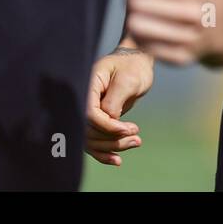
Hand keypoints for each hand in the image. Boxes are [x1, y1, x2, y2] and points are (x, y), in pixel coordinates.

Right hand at [85, 46, 154, 165]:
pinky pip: (95, 141)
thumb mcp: (127, 80)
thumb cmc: (133, 67)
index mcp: (88, 85)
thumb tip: (108, 120)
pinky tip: (118, 160)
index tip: (128, 129)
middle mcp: (85, 100)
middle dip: (112, 139)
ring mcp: (91, 111)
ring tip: (137, 142)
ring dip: (113, 146)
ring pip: (92, 139)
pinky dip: (105, 152)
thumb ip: (114, 100)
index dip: (107, 126)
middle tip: (137, 138)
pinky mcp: (98, 120)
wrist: (137, 64)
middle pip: (89, 130)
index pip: (88, 113)